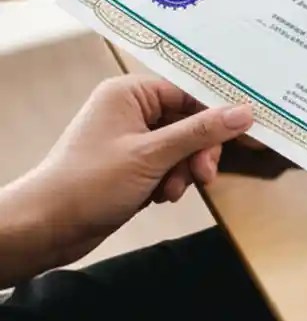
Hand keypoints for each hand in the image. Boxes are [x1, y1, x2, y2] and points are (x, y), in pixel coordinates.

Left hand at [0, 75, 252, 280]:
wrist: (46, 227)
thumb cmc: (90, 183)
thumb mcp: (153, 155)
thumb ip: (201, 132)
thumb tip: (245, 112)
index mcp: (129, 93)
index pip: (190, 93)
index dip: (219, 114)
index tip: (247, 133)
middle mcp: (130, 109)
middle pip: (190, 121)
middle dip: (198, 151)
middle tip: (203, 176)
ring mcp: (130, 138)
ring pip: (182, 146)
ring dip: (184, 170)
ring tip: (170, 191)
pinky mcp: (131, 163)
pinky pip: (169, 164)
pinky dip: (172, 180)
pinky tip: (160, 196)